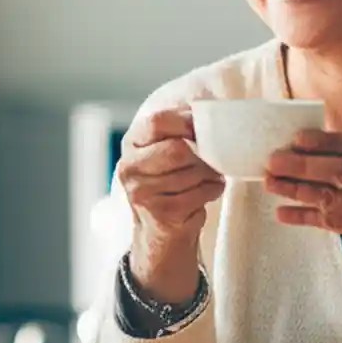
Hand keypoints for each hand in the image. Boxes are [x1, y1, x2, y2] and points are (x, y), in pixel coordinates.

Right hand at [117, 108, 224, 302]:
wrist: (162, 230)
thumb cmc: (171, 182)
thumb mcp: (167, 150)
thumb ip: (180, 130)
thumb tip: (210, 112)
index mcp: (131, 143)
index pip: (158, 122)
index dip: (186, 121)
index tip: (203, 128)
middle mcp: (129, 168)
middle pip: (178, 149)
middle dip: (202, 153)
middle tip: (210, 158)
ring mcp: (142, 193)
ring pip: (193, 171)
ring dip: (210, 174)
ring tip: (207, 177)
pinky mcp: (160, 213)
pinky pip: (200, 193)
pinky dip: (212, 191)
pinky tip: (205, 193)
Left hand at [264, 130, 341, 319]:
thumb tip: (318, 149)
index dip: (322, 142)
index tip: (294, 139)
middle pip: (339, 171)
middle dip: (301, 165)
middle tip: (272, 160)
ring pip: (331, 198)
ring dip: (296, 190)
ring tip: (270, 183)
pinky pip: (331, 223)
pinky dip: (304, 217)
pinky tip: (283, 212)